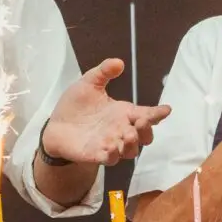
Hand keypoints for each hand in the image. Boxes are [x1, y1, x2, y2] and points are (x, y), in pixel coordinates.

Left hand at [42, 59, 170, 165]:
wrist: (55, 125)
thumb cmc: (76, 105)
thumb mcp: (89, 83)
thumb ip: (103, 72)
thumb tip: (119, 62)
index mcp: (123, 113)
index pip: (146, 114)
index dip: (158, 113)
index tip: (166, 109)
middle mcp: (121, 130)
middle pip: (144, 136)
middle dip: (147, 130)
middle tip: (142, 122)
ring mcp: (111, 144)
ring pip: (130, 150)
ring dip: (132, 144)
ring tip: (128, 135)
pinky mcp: (97, 155)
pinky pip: (109, 159)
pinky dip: (112, 155)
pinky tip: (111, 148)